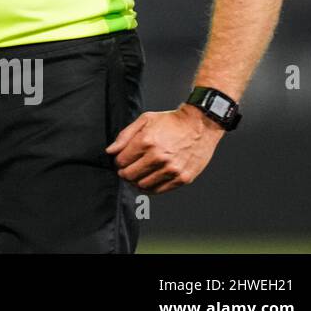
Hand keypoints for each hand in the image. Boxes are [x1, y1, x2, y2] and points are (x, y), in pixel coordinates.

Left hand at [106, 105, 224, 193]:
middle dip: (124, 173)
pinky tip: (148, 180)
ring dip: (136, 181)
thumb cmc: (172, 122)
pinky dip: (150, 188)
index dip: (118, 161)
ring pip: (143, 185)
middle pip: (130, 175)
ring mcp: (172, 169)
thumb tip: (110, 151)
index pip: (121, 161)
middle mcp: (159, 157)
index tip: (121, 160)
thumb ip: (125, 136)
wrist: (200, 125)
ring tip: (138, 175)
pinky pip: (159, 190)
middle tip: (126, 170)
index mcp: (147, 142)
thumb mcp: (145, 120)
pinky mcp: (183, 178)